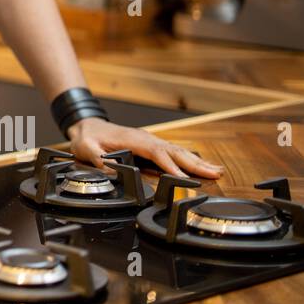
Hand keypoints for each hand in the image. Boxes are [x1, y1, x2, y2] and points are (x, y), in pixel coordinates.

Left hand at [67, 117, 224, 179]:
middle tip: (215, 173)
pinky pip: (173, 152)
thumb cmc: (87, 138)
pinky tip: (201, 165)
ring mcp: (149, 140)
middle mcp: (145, 138)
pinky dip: (189, 159)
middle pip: (174, 151)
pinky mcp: (151, 145)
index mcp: (132, 139)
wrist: (86, 125)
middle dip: (195, 163)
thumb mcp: (87, 150)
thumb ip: (100, 161)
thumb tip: (115, 172)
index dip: (171, 166)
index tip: (185, 178)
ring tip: (216, 171)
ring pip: (177, 150)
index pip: (156, 153)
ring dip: (196, 161)